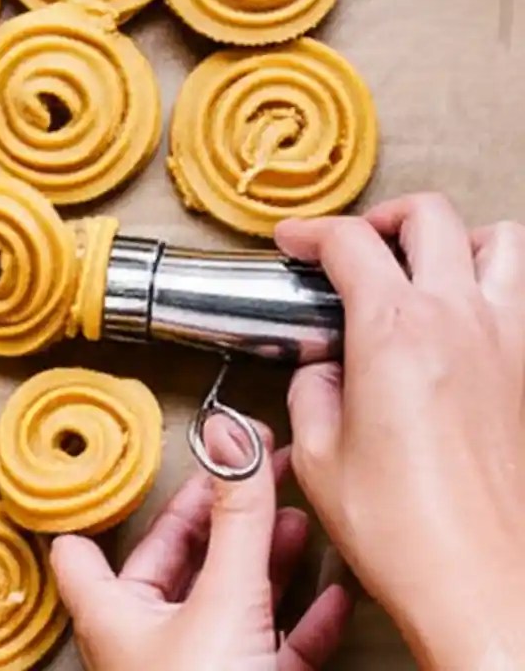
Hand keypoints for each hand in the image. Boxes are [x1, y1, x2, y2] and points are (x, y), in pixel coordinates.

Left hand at [51, 417, 352, 670]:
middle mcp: (148, 639)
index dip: (101, 505)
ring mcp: (199, 667)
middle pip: (173, 560)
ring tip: (295, 515)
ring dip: (263, 557)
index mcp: (115, 614)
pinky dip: (303, 619)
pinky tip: (333, 592)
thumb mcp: (224, 600)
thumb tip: (231, 439)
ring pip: (228, 599)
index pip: (82, 548)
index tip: (127, 462)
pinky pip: (273, 647)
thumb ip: (234, 520)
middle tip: (254, 469)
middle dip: (217, 515)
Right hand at [276, 194, 524, 668]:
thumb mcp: (319, 457)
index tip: (296, 241)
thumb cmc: (410, 531)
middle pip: (431, 217)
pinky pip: (524, 298)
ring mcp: (509, 343)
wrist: (484, 581)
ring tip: (422, 264)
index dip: (312, 232)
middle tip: (355, 244)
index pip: (350, 244)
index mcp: (394, 331)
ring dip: (455, 239)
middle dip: (383, 218)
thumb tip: (319, 372)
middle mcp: (460, 321)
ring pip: (500, 241)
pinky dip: (493, 285)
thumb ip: (312, 393)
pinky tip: (462, 321)